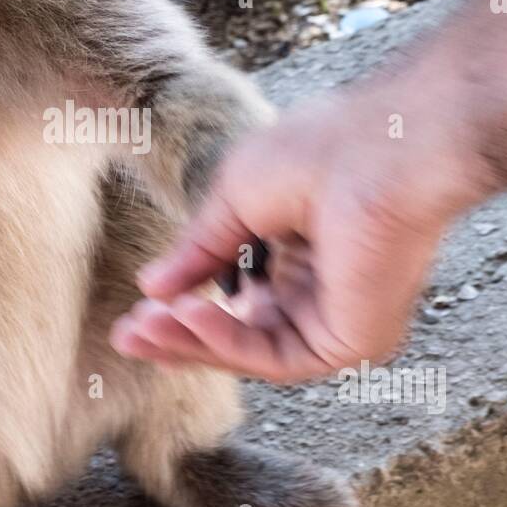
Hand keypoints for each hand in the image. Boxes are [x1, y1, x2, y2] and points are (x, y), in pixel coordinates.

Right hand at [111, 83, 480, 382]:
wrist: (380, 149)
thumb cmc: (324, 149)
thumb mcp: (235, 198)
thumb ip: (199, 249)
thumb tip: (153, 287)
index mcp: (303, 254)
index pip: (236, 300)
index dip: (183, 308)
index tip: (134, 313)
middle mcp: (323, 292)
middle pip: (238, 333)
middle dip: (178, 336)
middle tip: (127, 335)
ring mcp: (338, 319)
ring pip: (250, 351)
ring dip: (191, 341)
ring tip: (145, 326)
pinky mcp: (352, 341)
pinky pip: (275, 358)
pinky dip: (225, 341)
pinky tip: (189, 316)